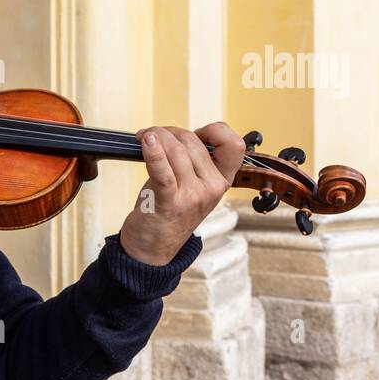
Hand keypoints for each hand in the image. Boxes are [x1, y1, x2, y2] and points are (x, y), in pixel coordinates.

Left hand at [118, 123, 245, 265]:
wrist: (152, 249)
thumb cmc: (168, 212)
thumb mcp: (193, 188)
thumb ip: (194, 163)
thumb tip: (176, 134)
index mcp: (222, 181)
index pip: (235, 145)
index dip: (215, 131)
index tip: (195, 133)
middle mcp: (212, 188)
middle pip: (193, 142)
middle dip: (168, 132)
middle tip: (152, 136)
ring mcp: (193, 196)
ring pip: (176, 150)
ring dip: (155, 137)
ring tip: (143, 139)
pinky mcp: (170, 202)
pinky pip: (163, 170)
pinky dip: (153, 152)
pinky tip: (145, 141)